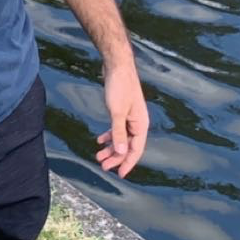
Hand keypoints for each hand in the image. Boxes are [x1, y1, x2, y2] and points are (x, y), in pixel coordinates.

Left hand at [95, 61, 148, 178]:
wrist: (117, 65)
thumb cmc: (120, 86)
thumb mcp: (117, 112)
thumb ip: (118, 133)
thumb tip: (120, 151)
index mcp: (141, 124)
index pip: (136, 150)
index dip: (127, 163)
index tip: (119, 174)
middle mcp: (138, 122)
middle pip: (128, 145)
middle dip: (116, 157)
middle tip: (102, 165)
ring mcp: (130, 116)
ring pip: (121, 137)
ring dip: (111, 147)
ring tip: (98, 155)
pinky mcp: (122, 110)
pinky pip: (117, 128)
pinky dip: (109, 135)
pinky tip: (100, 140)